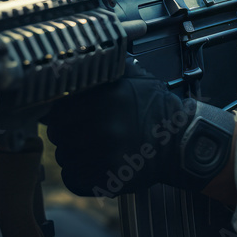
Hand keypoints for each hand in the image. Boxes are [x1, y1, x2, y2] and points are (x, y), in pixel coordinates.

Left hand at [45, 59, 195, 196]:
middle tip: (82, 132)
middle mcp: (104, 125)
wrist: (179, 142)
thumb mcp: (136, 76)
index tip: (70, 114)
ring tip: (92, 148)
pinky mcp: (108, 177)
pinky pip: (74, 178)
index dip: (61, 112)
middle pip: (57, 133)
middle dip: (65, 132)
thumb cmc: (154, 108)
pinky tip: (94, 164)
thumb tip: (74, 57)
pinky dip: (79, 173)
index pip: (58, 107)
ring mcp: (106, 154)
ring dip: (72, 153)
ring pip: (64, 157)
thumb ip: (107, 65)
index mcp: (107, 97)